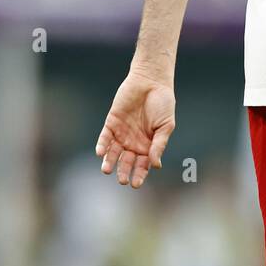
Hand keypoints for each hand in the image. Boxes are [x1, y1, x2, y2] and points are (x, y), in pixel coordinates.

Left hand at [95, 71, 175, 186]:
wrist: (151, 81)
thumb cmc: (163, 103)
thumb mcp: (165, 126)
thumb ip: (159, 145)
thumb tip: (155, 165)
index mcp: (148, 145)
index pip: (142, 165)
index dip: (139, 175)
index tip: (135, 184)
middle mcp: (134, 142)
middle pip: (127, 161)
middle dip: (124, 171)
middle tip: (122, 180)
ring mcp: (122, 133)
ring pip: (113, 152)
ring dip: (109, 161)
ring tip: (107, 170)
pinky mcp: (111, 122)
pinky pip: (105, 137)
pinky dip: (102, 145)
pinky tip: (100, 153)